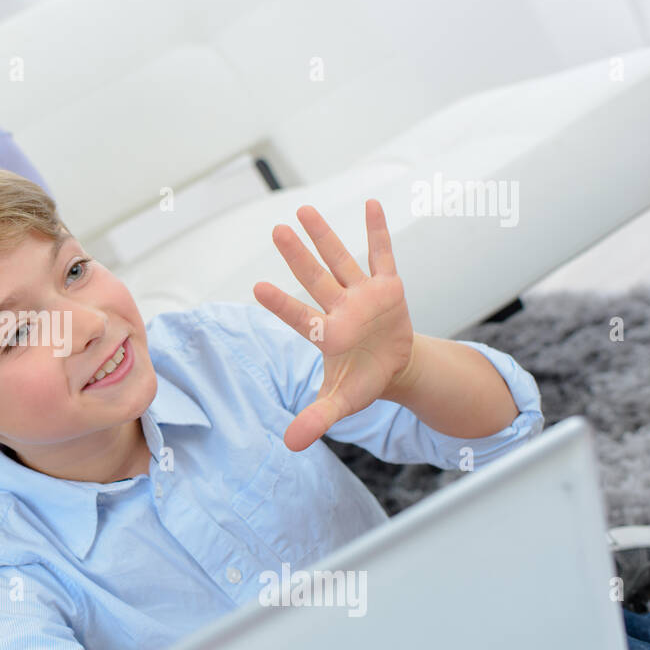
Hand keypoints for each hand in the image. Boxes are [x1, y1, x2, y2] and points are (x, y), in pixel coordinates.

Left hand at [253, 199, 416, 452]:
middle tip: (276, 230)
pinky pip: (383, 255)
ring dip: (325, 236)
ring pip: (341, 260)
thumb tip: (290, 445)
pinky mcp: (388, 287)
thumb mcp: (341, 403)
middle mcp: (340, 308)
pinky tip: (371, 204)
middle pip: (316, 278)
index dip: (281, 304)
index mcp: (327, 335)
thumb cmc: (360, 383)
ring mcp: (362, 295)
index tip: (257, 288)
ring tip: (303, 210)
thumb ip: (315, 418)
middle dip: (298, 256)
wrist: (392, 368)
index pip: (300, 317)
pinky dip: (378, 231)